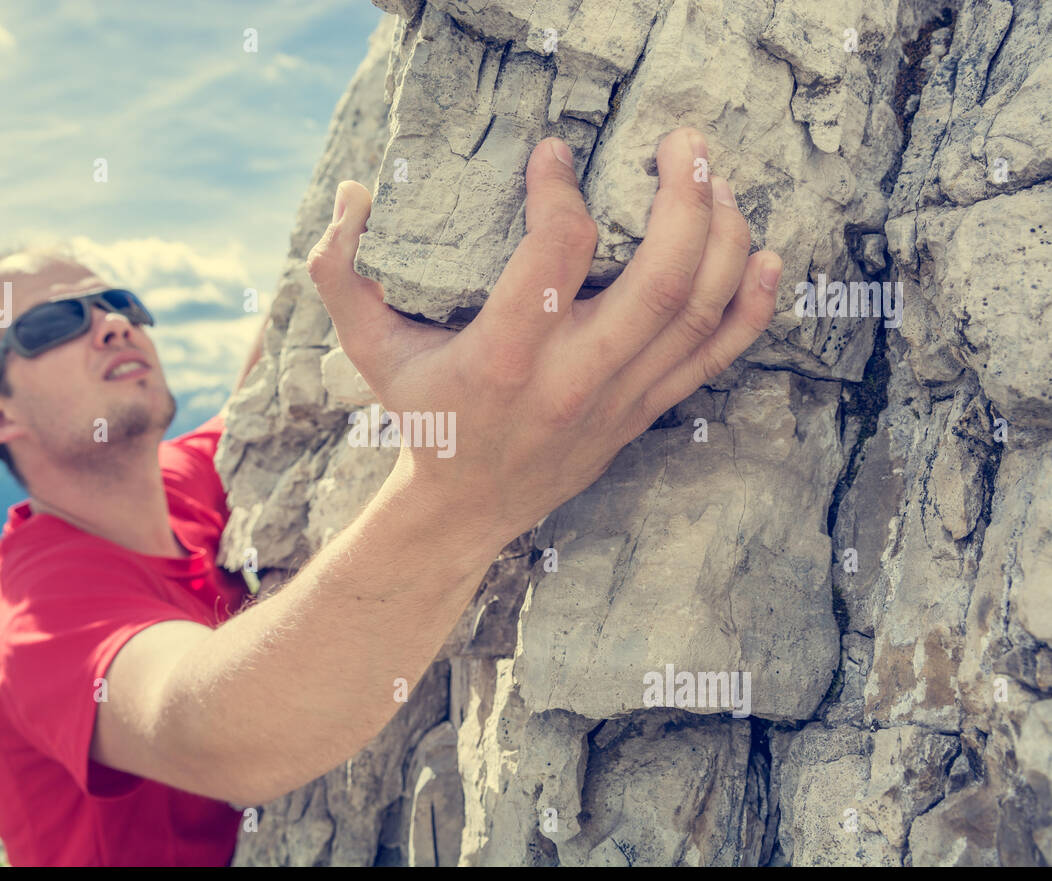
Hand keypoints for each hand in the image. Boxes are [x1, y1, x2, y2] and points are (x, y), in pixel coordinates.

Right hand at [307, 126, 781, 546]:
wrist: (468, 510)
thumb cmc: (424, 418)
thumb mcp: (368, 350)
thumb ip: (341, 271)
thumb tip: (352, 194)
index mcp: (503, 358)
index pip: (555, 256)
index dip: (561, 192)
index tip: (555, 153)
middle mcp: (572, 380)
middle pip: (659, 282)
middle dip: (684, 200)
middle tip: (682, 143)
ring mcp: (618, 399)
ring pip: (697, 312)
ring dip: (722, 236)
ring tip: (714, 179)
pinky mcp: (645, 410)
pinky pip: (715, 356)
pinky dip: (751, 305)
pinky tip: (766, 254)